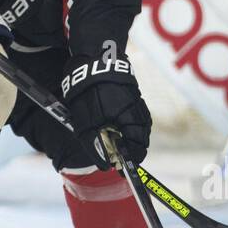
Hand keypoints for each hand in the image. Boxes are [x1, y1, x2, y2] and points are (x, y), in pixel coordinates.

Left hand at [61, 49, 150, 169]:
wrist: (93, 59)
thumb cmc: (89, 92)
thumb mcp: (86, 123)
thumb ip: (96, 146)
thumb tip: (105, 165)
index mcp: (130, 120)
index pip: (138, 149)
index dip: (130, 161)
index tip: (120, 168)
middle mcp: (139, 112)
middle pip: (141, 139)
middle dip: (129, 150)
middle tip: (115, 157)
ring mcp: (137, 101)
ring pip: (139, 127)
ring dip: (128, 137)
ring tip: (113, 141)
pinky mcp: (133, 94)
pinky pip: (135, 116)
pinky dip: (127, 124)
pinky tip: (115, 124)